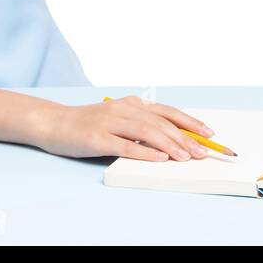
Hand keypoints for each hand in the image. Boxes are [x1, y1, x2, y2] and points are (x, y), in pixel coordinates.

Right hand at [36, 95, 214, 160]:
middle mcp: (124, 109)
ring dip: (170, 144)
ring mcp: (110, 122)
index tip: (209, 134)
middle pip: (161, 123)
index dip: (190, 122)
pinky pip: (125, 145)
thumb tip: (173, 140)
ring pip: (147, 132)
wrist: (54, 123)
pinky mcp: (97, 138)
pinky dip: (145, 152)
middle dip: (185, 138)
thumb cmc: (89, 124)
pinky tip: (159, 158)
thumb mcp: (118, 119)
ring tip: (186, 156)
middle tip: (203, 151)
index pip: (167, 112)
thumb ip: (141, 125)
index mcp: (132, 104)